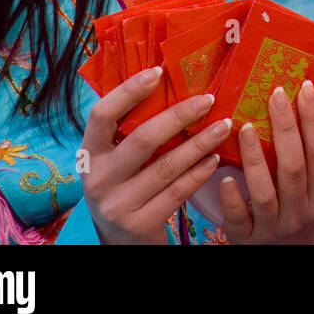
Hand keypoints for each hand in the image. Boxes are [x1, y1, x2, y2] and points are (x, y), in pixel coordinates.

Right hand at [80, 67, 232, 244]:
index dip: (128, 91)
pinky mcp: (139, 225)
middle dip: (179, 116)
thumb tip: (167, 80)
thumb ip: (131, 131)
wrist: (121, 242)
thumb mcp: (117, 161)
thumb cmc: (125, 186)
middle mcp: (98, 179)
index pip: (101, 116)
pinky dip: (199, 173)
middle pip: (143, 139)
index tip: (158, 71)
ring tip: (223, 126)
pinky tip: (215, 159)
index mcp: (90, 155)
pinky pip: (177, 192)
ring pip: (166, 167)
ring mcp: (117, 205)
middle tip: (208, 99)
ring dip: (199, 143)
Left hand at [219, 80, 313, 243]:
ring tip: (245, 127)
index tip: (305, 88)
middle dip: (285, 128)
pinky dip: (234, 198)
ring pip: (265, 192)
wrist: (290, 259)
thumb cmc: (299, 213)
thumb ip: (306, 160)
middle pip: (294, 167)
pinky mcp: (247, 241)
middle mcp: (300, 213)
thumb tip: (299, 104)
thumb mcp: (312, 192)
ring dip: (255, 158)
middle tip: (274, 93)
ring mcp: (273, 229)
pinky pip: (239, 219)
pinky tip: (225, 176)